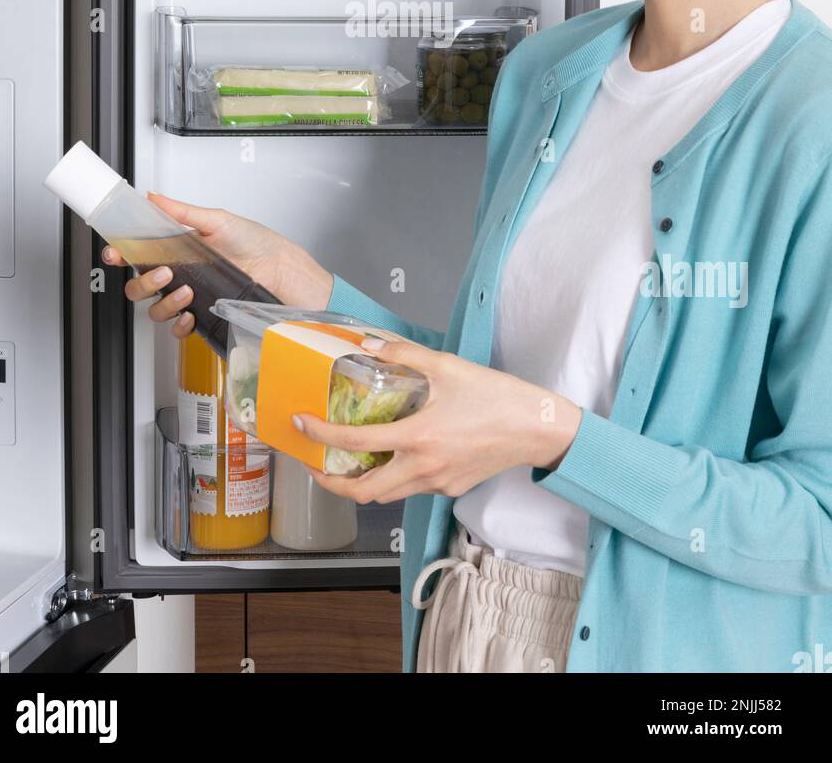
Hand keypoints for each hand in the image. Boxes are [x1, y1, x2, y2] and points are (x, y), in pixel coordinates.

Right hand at [102, 194, 333, 338]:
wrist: (281, 269)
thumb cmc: (255, 242)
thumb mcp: (218, 220)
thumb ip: (183, 212)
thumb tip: (155, 197)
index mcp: (178, 248)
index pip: (139, 253)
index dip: (121, 254)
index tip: (115, 253)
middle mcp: (180, 273)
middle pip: (138, 284)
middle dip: (141, 281)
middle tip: (161, 272)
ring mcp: (189, 295)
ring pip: (154, 308)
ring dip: (163, 302)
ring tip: (185, 291)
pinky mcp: (203, 315)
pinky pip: (177, 328)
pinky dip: (179, 324)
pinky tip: (191, 313)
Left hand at [296, 337, 583, 502]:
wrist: (536, 429)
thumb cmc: (496, 396)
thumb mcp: (448, 365)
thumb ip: (403, 353)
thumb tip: (369, 344)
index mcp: (417, 436)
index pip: (355, 441)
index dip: (321, 435)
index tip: (302, 425)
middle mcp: (422, 467)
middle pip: (363, 491)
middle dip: (330, 481)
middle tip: (314, 462)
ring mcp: (437, 483)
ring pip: (386, 494)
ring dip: (361, 482)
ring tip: (347, 460)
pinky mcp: (450, 488)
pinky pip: (411, 488)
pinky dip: (393, 477)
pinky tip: (394, 455)